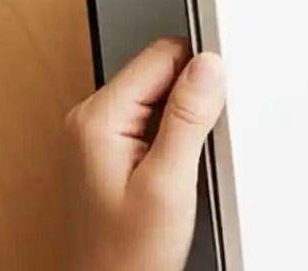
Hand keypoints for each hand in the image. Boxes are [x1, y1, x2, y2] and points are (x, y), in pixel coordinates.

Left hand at [65, 38, 226, 270]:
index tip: (215, 102)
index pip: (162, 55)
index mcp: (98, 118)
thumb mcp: (168, 183)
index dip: (200, 74)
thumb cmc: (126, 254)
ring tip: (183, 165)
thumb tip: (208, 65)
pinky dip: (176, 138)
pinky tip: (175, 171)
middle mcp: (92, 120)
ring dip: (185, 122)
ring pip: (162, 97)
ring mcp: (100, 135)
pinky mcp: (113, 151)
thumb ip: (189, 119)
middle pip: (162, 72)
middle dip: (193, 100)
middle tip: (197, 148)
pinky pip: (155, 121)